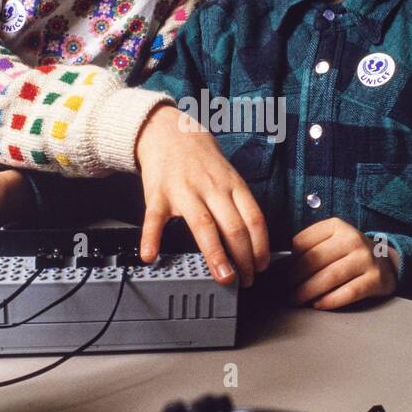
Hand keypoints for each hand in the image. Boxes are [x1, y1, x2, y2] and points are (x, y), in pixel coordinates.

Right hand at [135, 105, 268, 286]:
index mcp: (232, 185)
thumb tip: (251, 241)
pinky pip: (155, 219)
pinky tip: (151, 255)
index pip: (254, 219)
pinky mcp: (158, 194)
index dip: (260, 246)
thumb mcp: (228, 175)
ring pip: (204, 226)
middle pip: (233, 227)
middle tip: (245, 280)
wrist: (167, 131)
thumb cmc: (201, 158)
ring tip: (222, 277)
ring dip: (216, 255)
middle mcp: (212, 188)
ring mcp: (185, 191)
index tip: (261, 266)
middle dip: (243, 258)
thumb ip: (237, 204)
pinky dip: (152, 238)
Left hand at [291, 218, 395, 310]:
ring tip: (296, 300)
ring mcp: (366, 258)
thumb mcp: (331, 240)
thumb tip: (281, 268)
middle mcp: (353, 239)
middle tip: (284, 291)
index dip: (288, 261)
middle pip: (313, 260)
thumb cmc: (348, 253)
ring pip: (329, 277)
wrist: (386, 262)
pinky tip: (317, 305)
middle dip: (294, 279)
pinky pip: (347, 293)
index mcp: (336, 226)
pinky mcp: (376, 279)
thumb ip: (309, 248)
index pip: (302, 243)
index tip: (281, 274)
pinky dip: (329, 301)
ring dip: (307, 292)